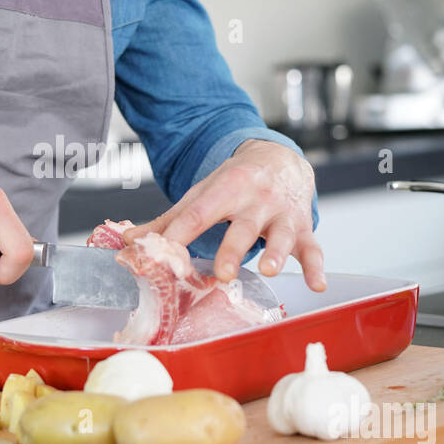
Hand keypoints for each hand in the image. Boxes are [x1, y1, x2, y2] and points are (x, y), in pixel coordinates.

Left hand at [121, 139, 325, 290]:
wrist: (280, 158)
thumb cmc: (235, 182)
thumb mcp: (202, 194)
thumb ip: (169, 221)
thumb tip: (127, 240)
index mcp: (224, 189)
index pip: (198, 214)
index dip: (180, 235)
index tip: (163, 255)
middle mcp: (255, 200)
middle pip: (243, 227)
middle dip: (234, 249)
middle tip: (224, 272)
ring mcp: (281, 214)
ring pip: (281, 235)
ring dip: (277, 254)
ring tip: (270, 271)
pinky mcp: (302, 227)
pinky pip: (312, 248)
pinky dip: (316, 267)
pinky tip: (316, 285)